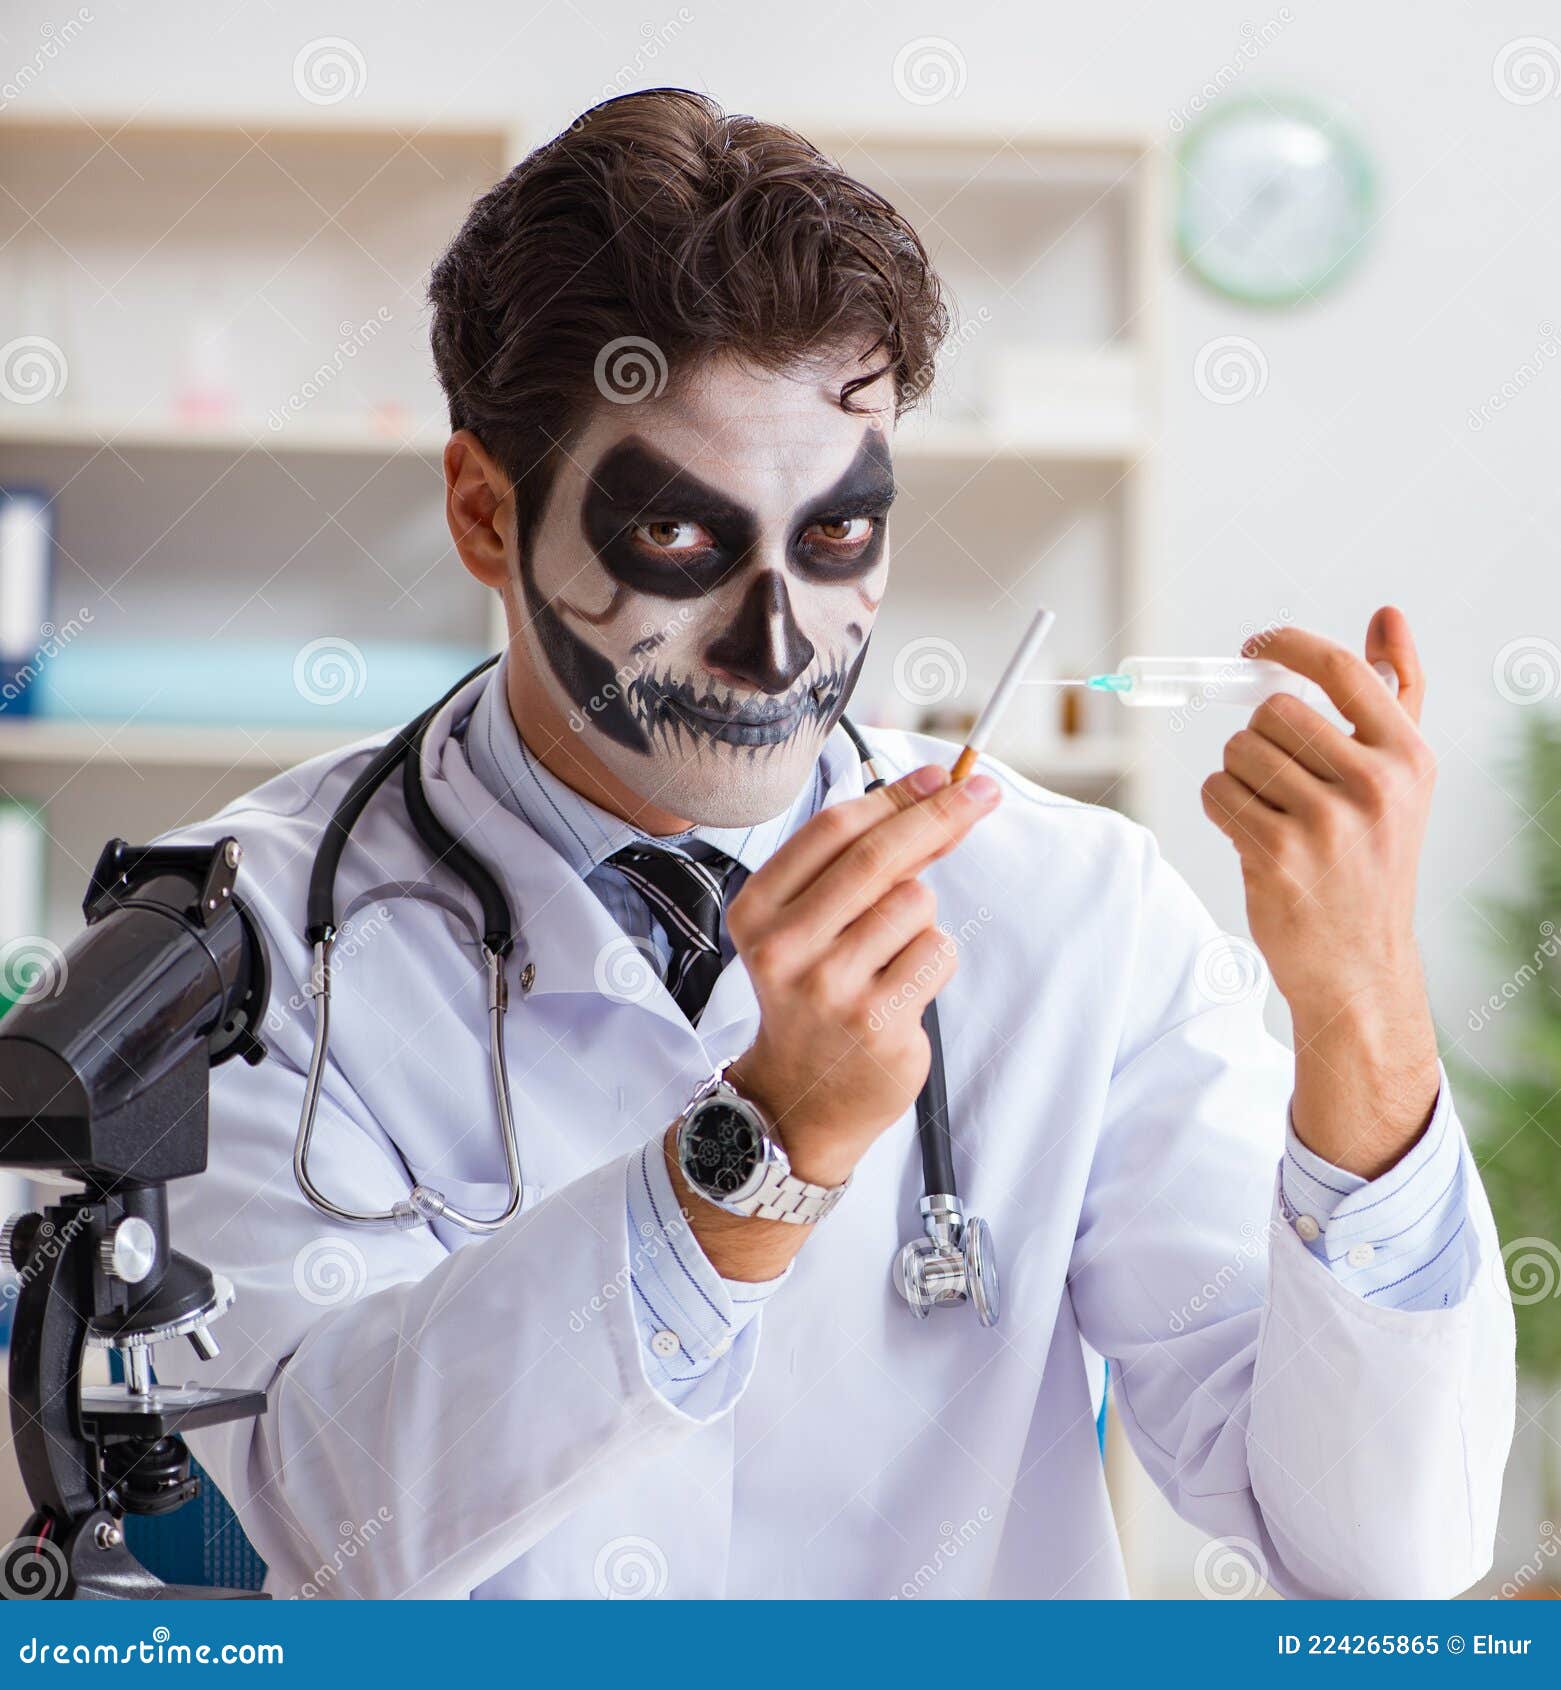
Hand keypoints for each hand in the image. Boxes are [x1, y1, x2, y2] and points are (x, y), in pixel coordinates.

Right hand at [723, 763, 1000, 1187]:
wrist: (801, 1096)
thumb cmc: (812, 992)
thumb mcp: (805, 923)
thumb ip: (854, 862)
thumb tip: (932, 795)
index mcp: (757, 910)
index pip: (832, 830)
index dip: (894, 796)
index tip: (937, 776)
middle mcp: (784, 947)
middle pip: (878, 857)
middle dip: (939, 815)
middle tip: (982, 793)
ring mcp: (831, 988)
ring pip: (915, 904)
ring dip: (921, 917)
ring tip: (891, 953)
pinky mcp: (878, 1021)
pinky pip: (937, 951)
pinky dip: (932, 959)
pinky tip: (902, 986)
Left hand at [1200, 607, 1440, 1175]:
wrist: (1358, 962)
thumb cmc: (1373, 858)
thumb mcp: (1403, 777)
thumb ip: (1398, 692)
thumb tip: (1388, 615)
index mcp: (1408, 756)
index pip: (1339, 670)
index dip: (1287, 644)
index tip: (1256, 646)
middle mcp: (1374, 786)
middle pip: (1270, 712)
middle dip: (1257, 738)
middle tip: (1276, 778)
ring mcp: (1326, 824)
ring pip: (1237, 753)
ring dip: (1237, 777)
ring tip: (1270, 814)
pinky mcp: (1277, 857)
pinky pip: (1216, 793)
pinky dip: (1220, 806)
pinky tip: (1251, 835)